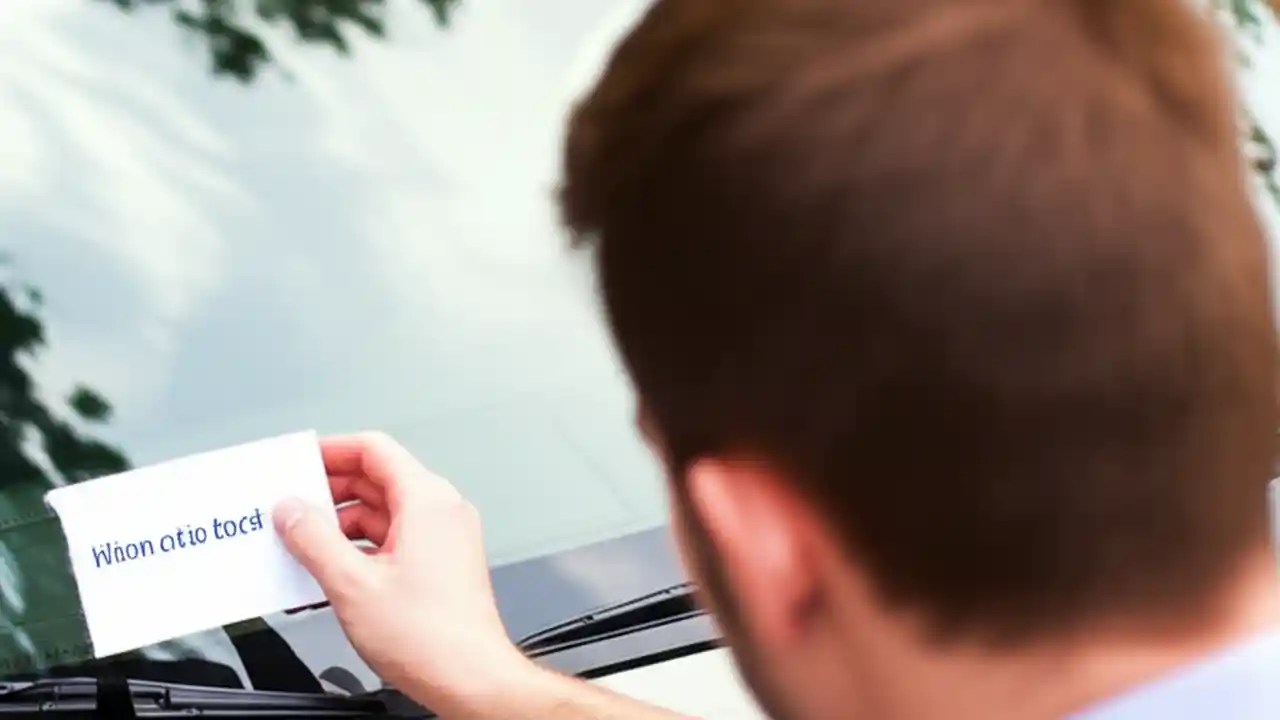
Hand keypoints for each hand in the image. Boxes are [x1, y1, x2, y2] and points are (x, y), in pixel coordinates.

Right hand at [272, 432, 534, 714]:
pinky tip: (328, 571)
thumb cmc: (431, 637)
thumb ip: (313, 540)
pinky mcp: (440, 562)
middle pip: (376, 479)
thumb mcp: (352, 584)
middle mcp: (441, 511)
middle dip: (329, 492)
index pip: (374, 449)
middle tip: (289, 506)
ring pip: (383, 511)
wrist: (470, 678)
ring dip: (340, 525)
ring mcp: (443, 536)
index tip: (299, 461)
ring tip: (300, 544)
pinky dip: (360, 548)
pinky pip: (393, 538)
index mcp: (426, 501)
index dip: (331, 450)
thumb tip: (290, 511)